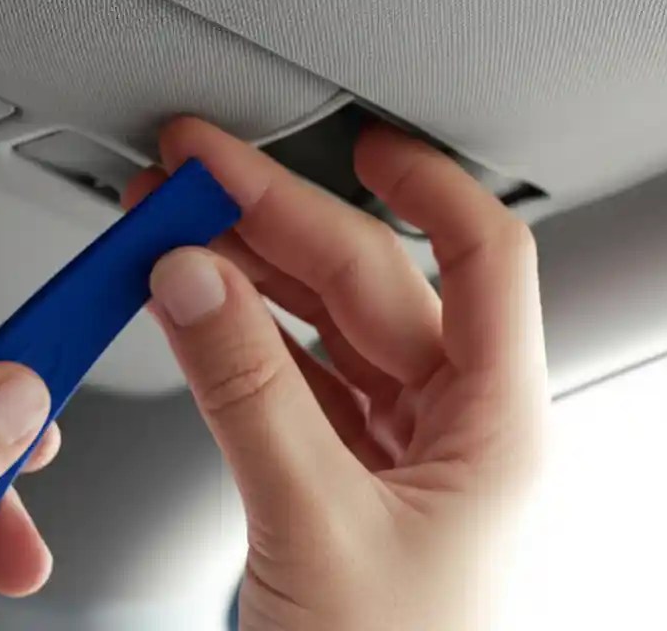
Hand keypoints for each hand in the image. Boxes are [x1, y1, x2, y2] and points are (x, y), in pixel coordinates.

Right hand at [126, 119, 546, 629]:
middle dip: (281, 224)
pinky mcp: (346, 486)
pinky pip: (296, 386)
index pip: (482, 259)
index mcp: (494, 427)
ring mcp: (399, 458)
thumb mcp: (316, 526)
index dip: (424, 187)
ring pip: (327, 334)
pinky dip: (240, 344)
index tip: (357, 140)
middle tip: (194, 178)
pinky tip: (193, 312)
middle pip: (375, 287)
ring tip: (172, 233)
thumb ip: (249, 392)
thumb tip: (194, 281)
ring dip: (250, 278)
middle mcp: (454, 431)